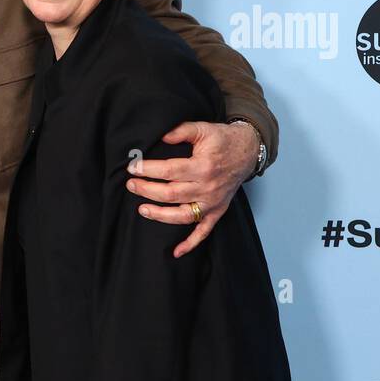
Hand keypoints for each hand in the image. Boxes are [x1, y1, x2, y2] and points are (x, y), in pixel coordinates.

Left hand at [126, 120, 258, 257]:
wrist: (248, 151)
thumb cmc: (223, 140)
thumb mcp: (203, 128)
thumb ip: (182, 131)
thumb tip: (161, 136)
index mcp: (203, 166)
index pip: (169, 171)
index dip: (148, 170)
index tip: (132, 168)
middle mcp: (208, 188)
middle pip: (171, 194)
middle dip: (147, 190)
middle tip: (131, 185)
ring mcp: (212, 203)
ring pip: (182, 216)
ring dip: (160, 216)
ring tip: (142, 210)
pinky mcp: (217, 211)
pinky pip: (203, 231)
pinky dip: (190, 244)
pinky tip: (176, 252)